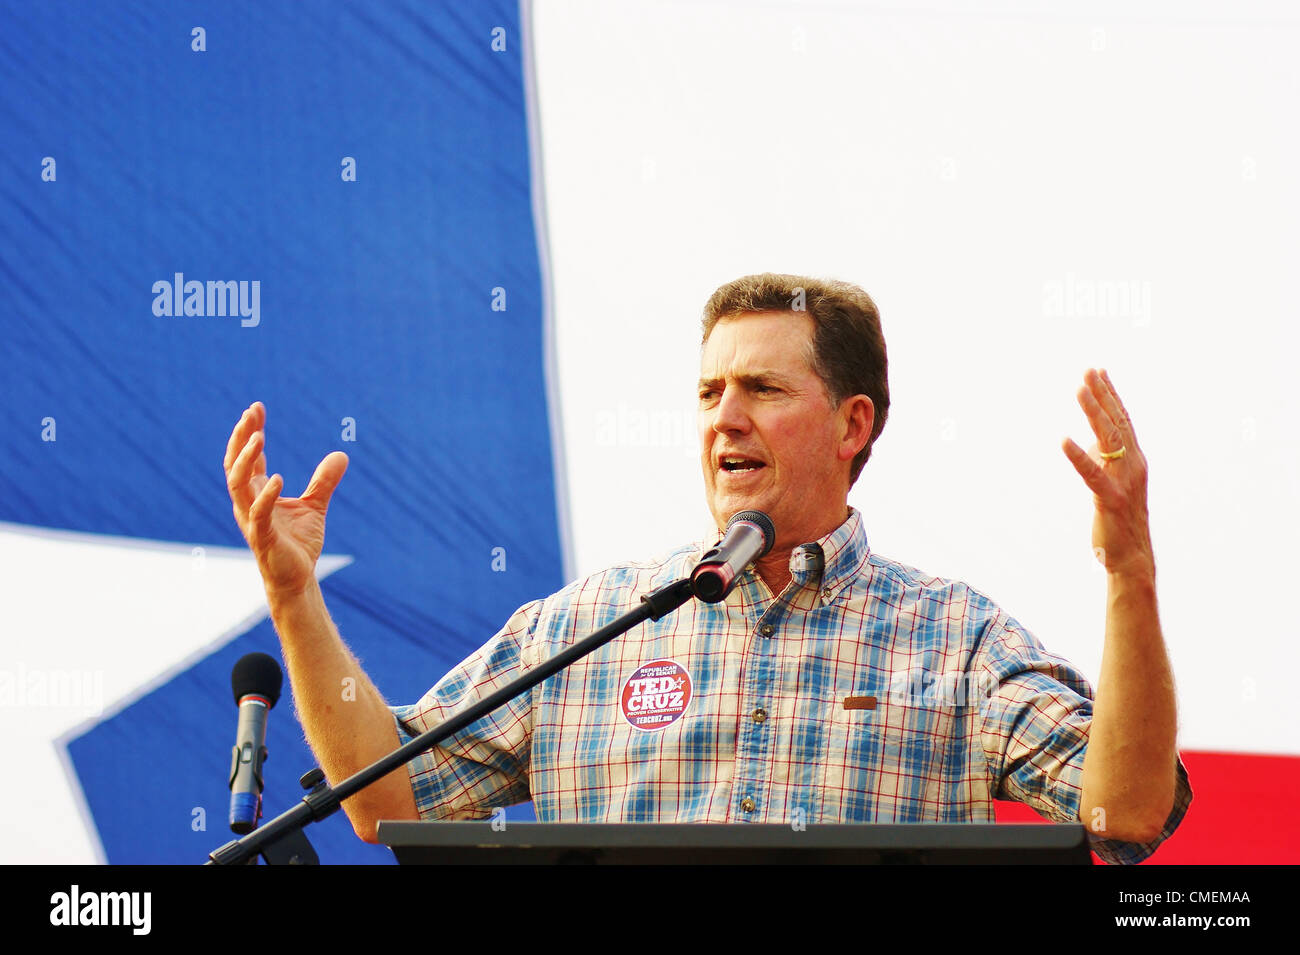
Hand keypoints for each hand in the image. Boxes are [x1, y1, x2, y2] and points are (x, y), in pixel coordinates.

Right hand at [224, 402, 348, 597]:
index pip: (249, 458)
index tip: (257, 408)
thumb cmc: (298, 543)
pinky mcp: (262, 537)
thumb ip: (323, 480)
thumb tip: (341, 453)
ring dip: (246, 460)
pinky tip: (277, 478)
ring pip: (237, 485)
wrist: (297, 578)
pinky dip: (266, 495)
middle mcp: (248, 503)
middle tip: (250, 413)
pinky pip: (258, 513)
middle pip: (235, 465)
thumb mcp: (315, 505)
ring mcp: (252, 520)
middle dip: (241, 438)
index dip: (251, 432)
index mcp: (257, 493)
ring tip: (258, 437)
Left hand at [1061, 369, 1154, 578]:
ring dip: (1093, 413)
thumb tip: (1088, 442)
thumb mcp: (1111, 484)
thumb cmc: (1118, 520)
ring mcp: (1124, 481)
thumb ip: (1103, 461)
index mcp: (1134, 460)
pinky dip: (1077, 455)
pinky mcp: (1109, 498)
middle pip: (1117, 423)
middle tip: (1088, 370)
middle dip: (1102, 395)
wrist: (1131, 556)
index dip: (1111, 395)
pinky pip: (1091, 474)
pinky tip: (1063, 440)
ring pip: (1108, 440)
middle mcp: (1134, 465)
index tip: (1099, 371)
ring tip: (1079, 390)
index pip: (1123, 421)